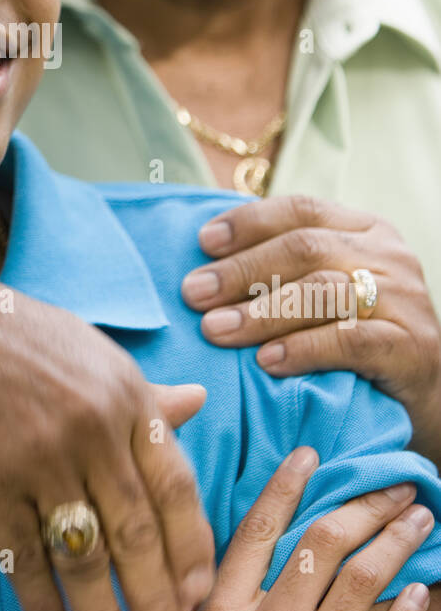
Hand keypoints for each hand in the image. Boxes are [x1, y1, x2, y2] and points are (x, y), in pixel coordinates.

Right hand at [0, 246, 214, 610]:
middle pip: (136, 534)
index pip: (175, 487)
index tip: (197, 596)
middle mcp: (91, 429)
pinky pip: (22, 556)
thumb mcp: (89, 351)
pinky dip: (40, 600)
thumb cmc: (10, 335)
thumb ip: (142, 391)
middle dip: (156, 602)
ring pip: (83, 557)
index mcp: (124, 396)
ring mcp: (38, 457)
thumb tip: (195, 403)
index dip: (190, 548)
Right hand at [160, 448, 433, 610]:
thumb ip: (208, 595)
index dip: (287, 486)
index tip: (312, 455)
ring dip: (395, 545)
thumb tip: (240, 538)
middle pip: (321, 547)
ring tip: (417, 518)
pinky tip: (421, 590)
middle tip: (394, 484)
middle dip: (363, 506)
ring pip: (360, 584)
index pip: (259, 529)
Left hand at [181, 195, 440, 465]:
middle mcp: (388, 256)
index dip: (249, 222)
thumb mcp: (330, 291)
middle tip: (194, 293)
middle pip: (306, 248)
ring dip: (261, 311)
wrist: (430, 399)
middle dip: (242, 270)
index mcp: (365, 230)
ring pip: (324, 291)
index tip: (203, 241)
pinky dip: (303, 348)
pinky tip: (266, 362)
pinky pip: (350, 341)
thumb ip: (288, 269)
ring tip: (215, 329)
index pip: (301, 210)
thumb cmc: (363, 340)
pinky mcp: (411, 347)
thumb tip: (208, 263)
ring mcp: (404, 300)